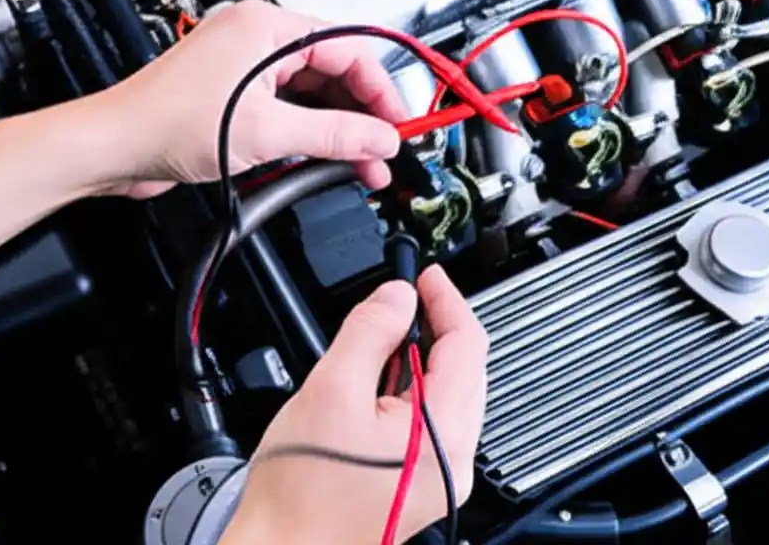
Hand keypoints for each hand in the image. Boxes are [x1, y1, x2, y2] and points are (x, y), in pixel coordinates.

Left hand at [87, 0, 408, 197]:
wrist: (114, 147)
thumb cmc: (165, 123)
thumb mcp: (268, 134)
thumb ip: (335, 136)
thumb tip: (379, 139)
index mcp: (265, 27)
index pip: (348, 50)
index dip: (381, 90)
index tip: (399, 124)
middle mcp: (256, 39)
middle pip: (333, 74)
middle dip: (362, 116)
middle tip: (384, 151)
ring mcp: (244, 69)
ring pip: (312, 95)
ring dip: (337, 131)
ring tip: (359, 164)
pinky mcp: (234, 97)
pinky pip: (287, 110)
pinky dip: (308, 135)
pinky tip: (324, 160)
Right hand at [220, 266, 488, 544]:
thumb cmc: (300, 492)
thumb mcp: (331, 389)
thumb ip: (370, 332)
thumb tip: (397, 298)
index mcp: (443, 434)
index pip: (467, 345)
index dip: (446, 300)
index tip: (427, 276)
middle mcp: (454, 461)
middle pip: (466, 369)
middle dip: (435, 327)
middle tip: (400, 300)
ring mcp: (440, 477)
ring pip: (448, 395)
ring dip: (419, 360)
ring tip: (378, 343)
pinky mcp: (421, 485)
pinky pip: (430, 422)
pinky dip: (410, 391)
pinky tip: (378, 384)